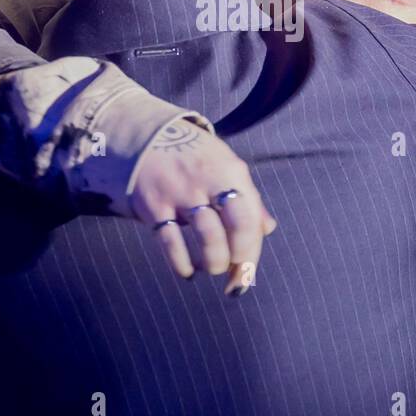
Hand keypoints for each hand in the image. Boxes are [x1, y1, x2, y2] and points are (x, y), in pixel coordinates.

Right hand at [128, 122, 277, 295]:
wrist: (148, 137)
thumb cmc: (196, 158)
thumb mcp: (226, 166)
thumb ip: (248, 198)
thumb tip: (268, 229)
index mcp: (231, 172)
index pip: (251, 219)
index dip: (251, 253)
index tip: (246, 275)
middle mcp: (208, 181)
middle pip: (236, 229)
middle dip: (237, 261)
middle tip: (231, 278)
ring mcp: (180, 193)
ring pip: (208, 237)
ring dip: (213, 262)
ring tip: (209, 267)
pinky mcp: (154, 205)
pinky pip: (171, 242)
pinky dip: (181, 263)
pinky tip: (187, 272)